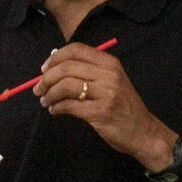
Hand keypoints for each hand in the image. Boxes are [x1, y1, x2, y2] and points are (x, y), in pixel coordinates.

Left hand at [32, 43, 173, 167]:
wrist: (143, 131)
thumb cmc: (123, 106)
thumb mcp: (111, 81)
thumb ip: (88, 72)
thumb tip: (53, 66)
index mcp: (110, 63)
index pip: (76, 49)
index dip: (55, 57)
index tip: (44, 69)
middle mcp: (109, 74)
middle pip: (67, 67)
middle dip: (46, 78)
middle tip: (38, 89)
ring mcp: (106, 93)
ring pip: (66, 85)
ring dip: (50, 94)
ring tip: (46, 102)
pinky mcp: (101, 112)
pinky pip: (70, 105)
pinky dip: (57, 107)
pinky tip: (55, 110)